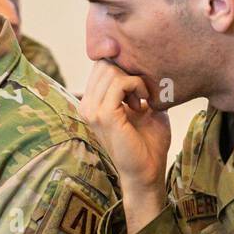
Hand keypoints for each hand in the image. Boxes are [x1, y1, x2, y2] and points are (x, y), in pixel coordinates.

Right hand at [78, 61, 171, 232]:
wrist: (147, 172)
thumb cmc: (147, 143)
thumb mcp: (142, 106)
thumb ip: (137, 86)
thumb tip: (147, 61)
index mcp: (90, 102)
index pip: (100, 65)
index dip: (123, 67)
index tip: (139, 87)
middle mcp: (86, 104)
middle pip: (104, 63)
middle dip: (127, 70)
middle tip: (143, 93)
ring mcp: (92, 110)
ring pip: (110, 70)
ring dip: (134, 79)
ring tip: (144, 98)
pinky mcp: (104, 115)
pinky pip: (119, 83)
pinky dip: (137, 86)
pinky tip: (144, 102)